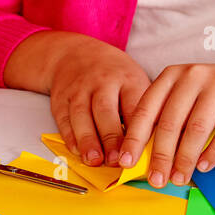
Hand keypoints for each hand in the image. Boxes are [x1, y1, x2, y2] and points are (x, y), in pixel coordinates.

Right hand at [47, 37, 151, 168]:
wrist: (76, 54)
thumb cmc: (115, 75)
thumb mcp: (135, 81)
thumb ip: (144, 109)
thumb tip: (153, 147)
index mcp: (128, 79)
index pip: (135, 106)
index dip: (137, 131)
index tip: (139, 152)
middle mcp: (102, 82)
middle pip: (106, 110)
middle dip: (111, 137)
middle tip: (116, 161)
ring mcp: (79, 89)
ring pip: (82, 115)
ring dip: (88, 140)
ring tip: (95, 160)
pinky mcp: (61, 98)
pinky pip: (64, 119)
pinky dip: (70, 137)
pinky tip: (77, 151)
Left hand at [120, 64, 214, 186]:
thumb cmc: (213, 101)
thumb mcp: (186, 101)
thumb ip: (166, 120)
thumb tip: (143, 158)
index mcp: (172, 75)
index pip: (147, 109)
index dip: (135, 138)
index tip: (127, 162)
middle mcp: (194, 74)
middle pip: (170, 122)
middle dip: (160, 156)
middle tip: (156, 180)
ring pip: (196, 129)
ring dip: (185, 160)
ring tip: (179, 178)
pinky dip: (212, 153)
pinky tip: (204, 167)